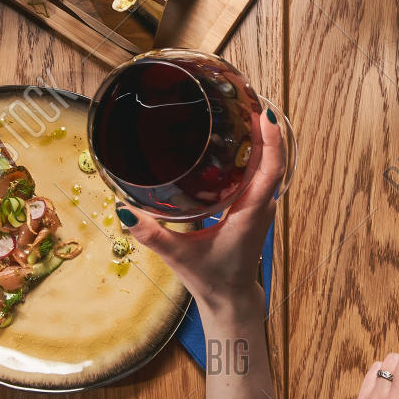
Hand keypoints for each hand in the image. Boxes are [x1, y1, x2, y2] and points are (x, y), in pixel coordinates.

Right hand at [118, 112, 283, 313]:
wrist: (230, 299)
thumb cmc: (210, 278)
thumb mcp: (178, 256)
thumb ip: (152, 235)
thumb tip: (125, 210)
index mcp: (249, 212)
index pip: (271, 169)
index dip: (271, 140)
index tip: (262, 113)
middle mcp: (261, 206)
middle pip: (273, 160)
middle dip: (264, 129)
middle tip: (245, 99)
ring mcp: (261, 208)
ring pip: (269, 167)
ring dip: (262, 140)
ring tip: (242, 112)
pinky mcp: (255, 210)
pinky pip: (262, 175)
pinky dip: (255, 155)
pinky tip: (237, 143)